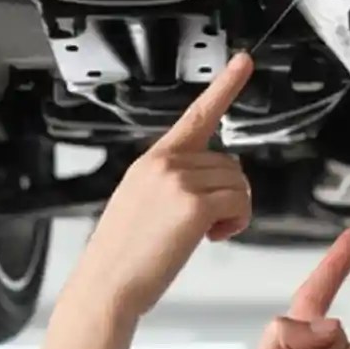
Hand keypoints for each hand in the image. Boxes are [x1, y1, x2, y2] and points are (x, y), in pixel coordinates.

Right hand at [69, 54, 254, 318]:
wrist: (106, 286)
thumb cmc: (123, 256)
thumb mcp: (140, 203)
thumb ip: (171, 183)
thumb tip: (209, 186)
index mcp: (153, 160)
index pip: (196, 114)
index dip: (225, 86)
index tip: (243, 61)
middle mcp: (166, 163)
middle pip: (230, 164)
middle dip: (228, 194)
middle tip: (205, 224)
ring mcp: (179, 180)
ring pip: (239, 184)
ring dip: (233, 211)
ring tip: (204, 233)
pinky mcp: (195, 204)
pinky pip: (240, 203)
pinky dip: (236, 223)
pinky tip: (212, 237)